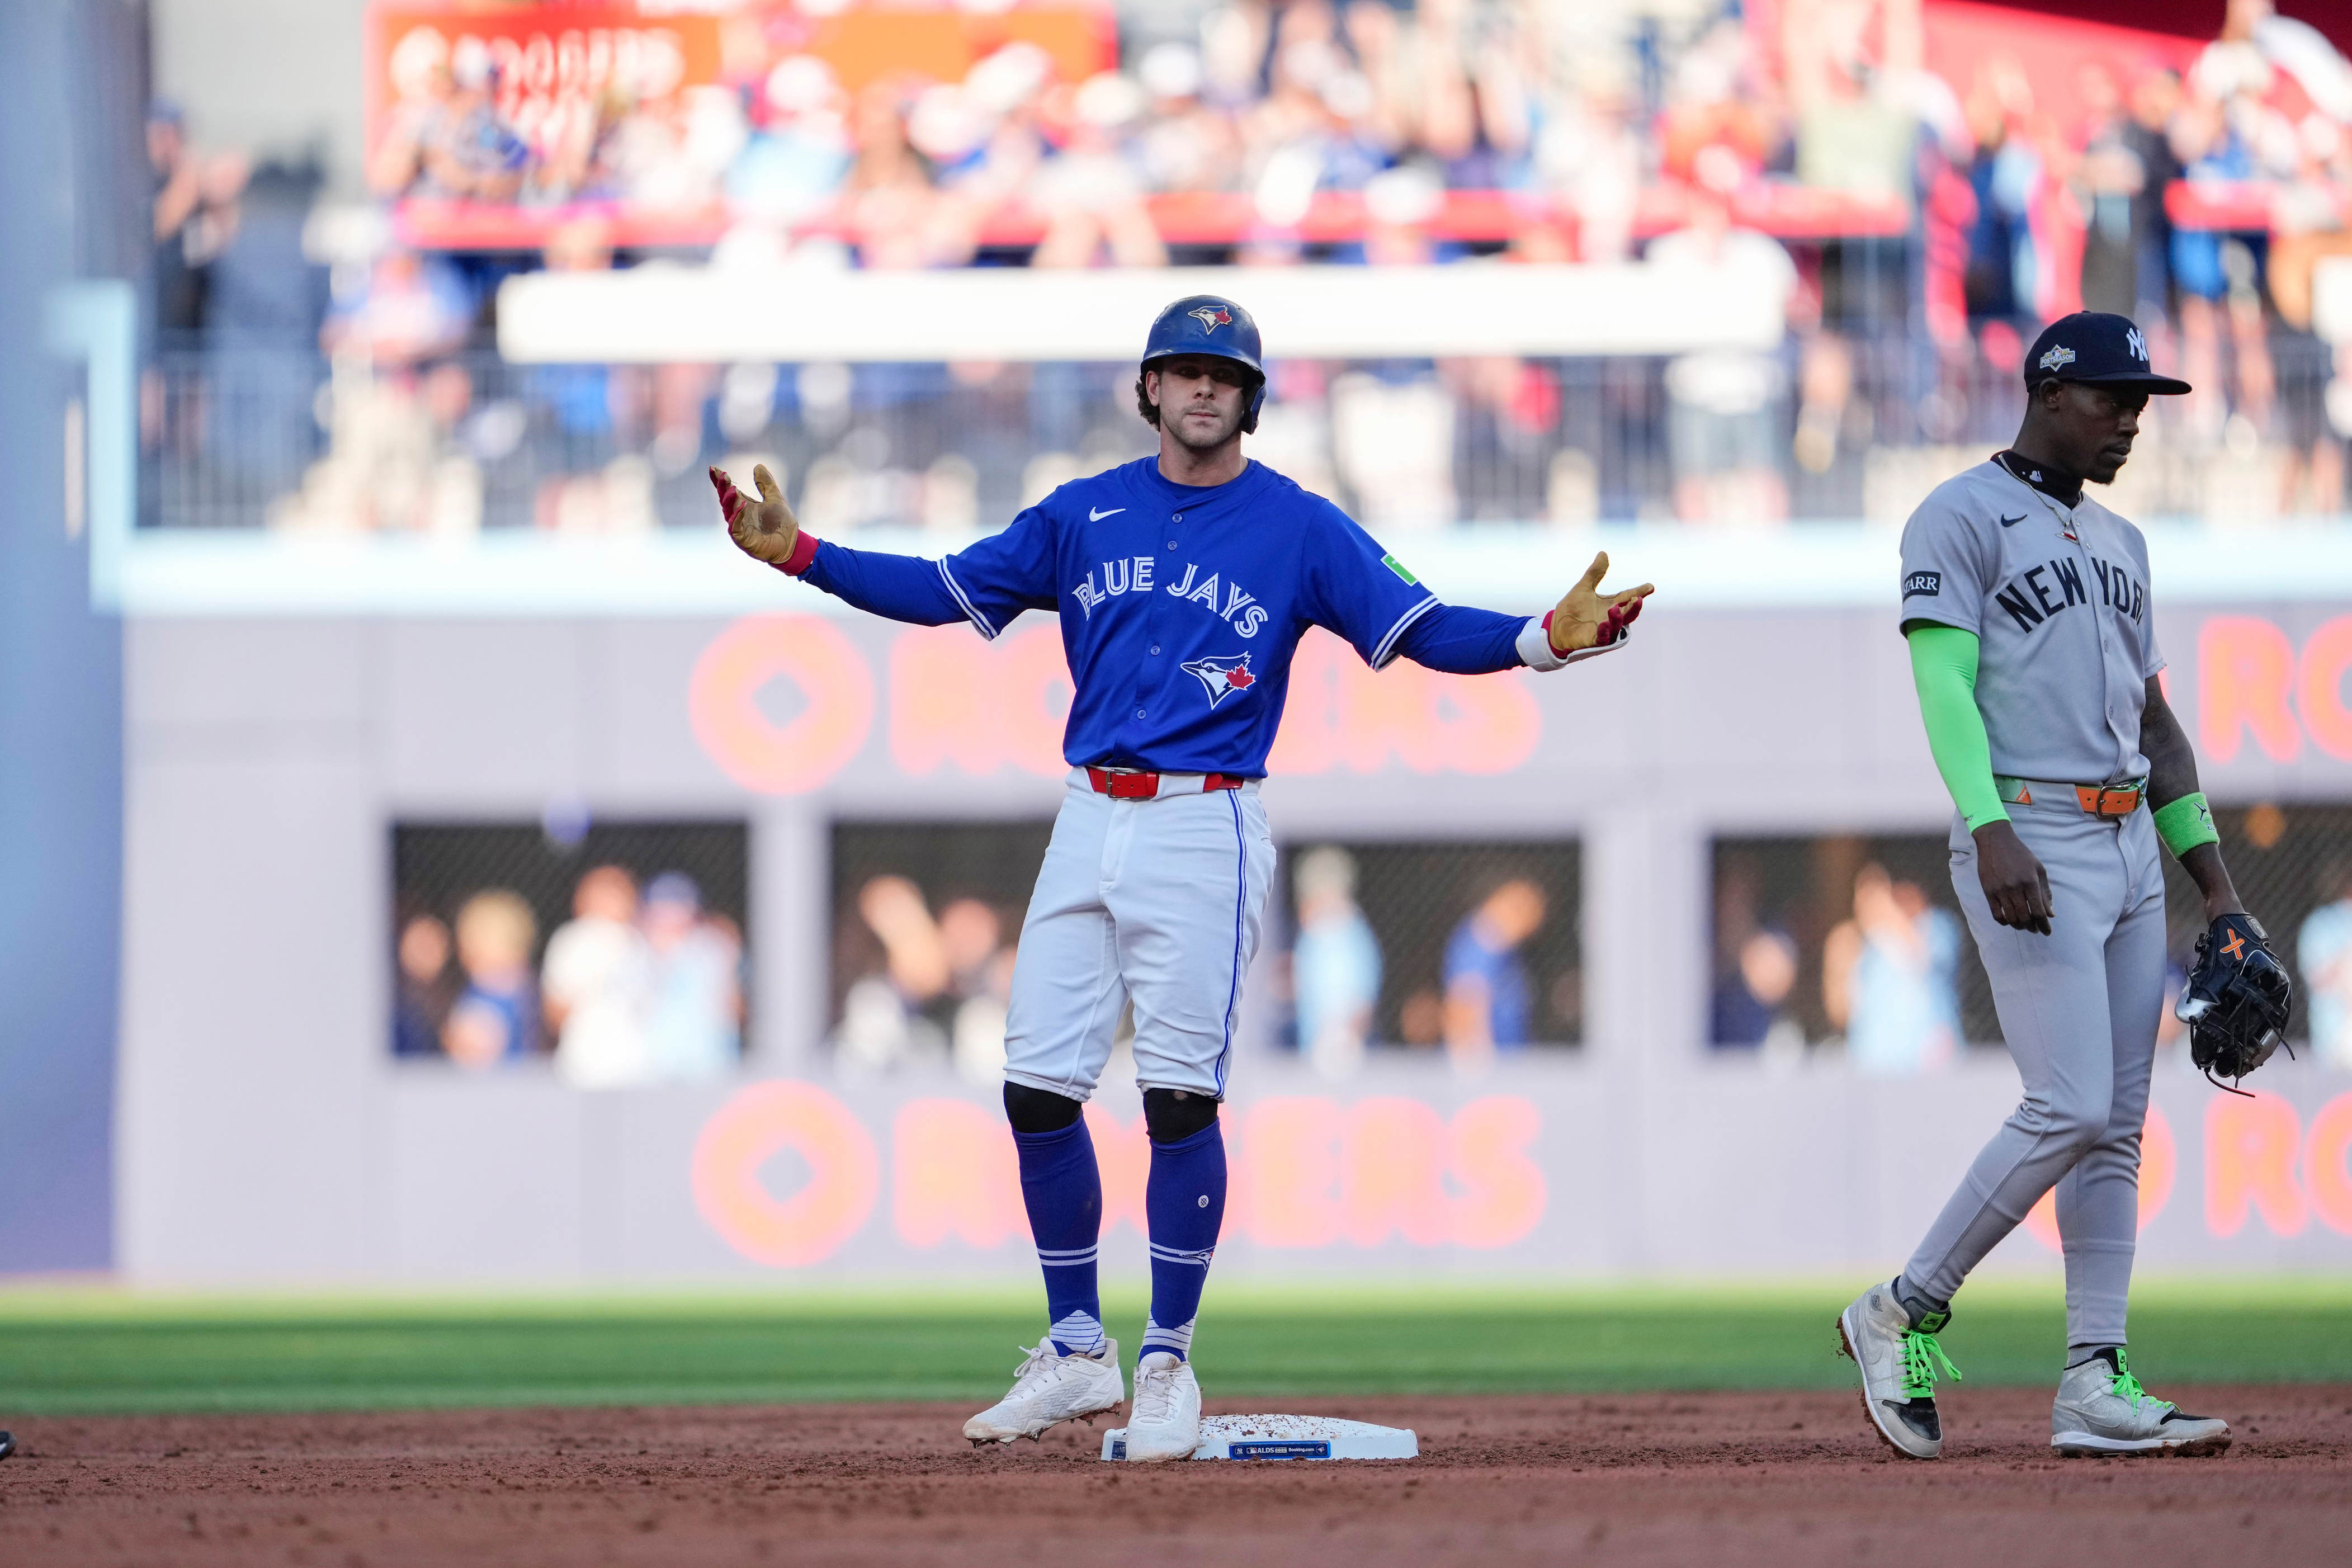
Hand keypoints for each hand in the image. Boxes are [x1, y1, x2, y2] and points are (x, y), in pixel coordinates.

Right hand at [711, 463, 798, 565]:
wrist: (792, 544)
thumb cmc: (781, 524)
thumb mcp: (775, 499)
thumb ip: (766, 484)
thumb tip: (758, 466)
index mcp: (743, 505)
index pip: (727, 491)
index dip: (719, 481)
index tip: (713, 468)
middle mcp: (738, 515)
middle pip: (725, 500)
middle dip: (722, 487)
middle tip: (723, 475)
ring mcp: (739, 528)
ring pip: (728, 512)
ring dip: (729, 500)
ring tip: (732, 489)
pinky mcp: (742, 539)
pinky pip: (735, 527)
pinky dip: (737, 516)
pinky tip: (742, 505)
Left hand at [1548, 551, 1654, 654]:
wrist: (1557, 626)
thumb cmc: (1572, 608)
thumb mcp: (1584, 587)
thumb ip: (1595, 573)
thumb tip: (1603, 553)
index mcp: (1611, 605)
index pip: (1627, 597)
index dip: (1639, 592)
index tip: (1650, 586)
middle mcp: (1610, 618)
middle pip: (1628, 613)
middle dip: (1634, 607)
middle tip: (1638, 598)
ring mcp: (1604, 630)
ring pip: (1616, 626)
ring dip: (1618, 618)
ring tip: (1616, 608)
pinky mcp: (1594, 641)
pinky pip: (1602, 637)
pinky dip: (1604, 631)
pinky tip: (1603, 624)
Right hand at [1974, 819, 2051, 933]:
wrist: (1995, 841)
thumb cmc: (2020, 854)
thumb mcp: (2038, 869)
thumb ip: (2045, 891)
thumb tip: (2050, 913)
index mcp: (2030, 882)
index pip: (2039, 911)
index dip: (2044, 924)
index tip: (2047, 932)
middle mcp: (2015, 888)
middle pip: (2025, 917)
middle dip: (2033, 927)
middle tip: (2035, 929)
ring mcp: (2000, 891)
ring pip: (2011, 918)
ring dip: (2019, 926)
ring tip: (2024, 926)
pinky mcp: (1988, 891)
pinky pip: (1996, 914)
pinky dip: (2004, 921)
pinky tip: (2009, 921)